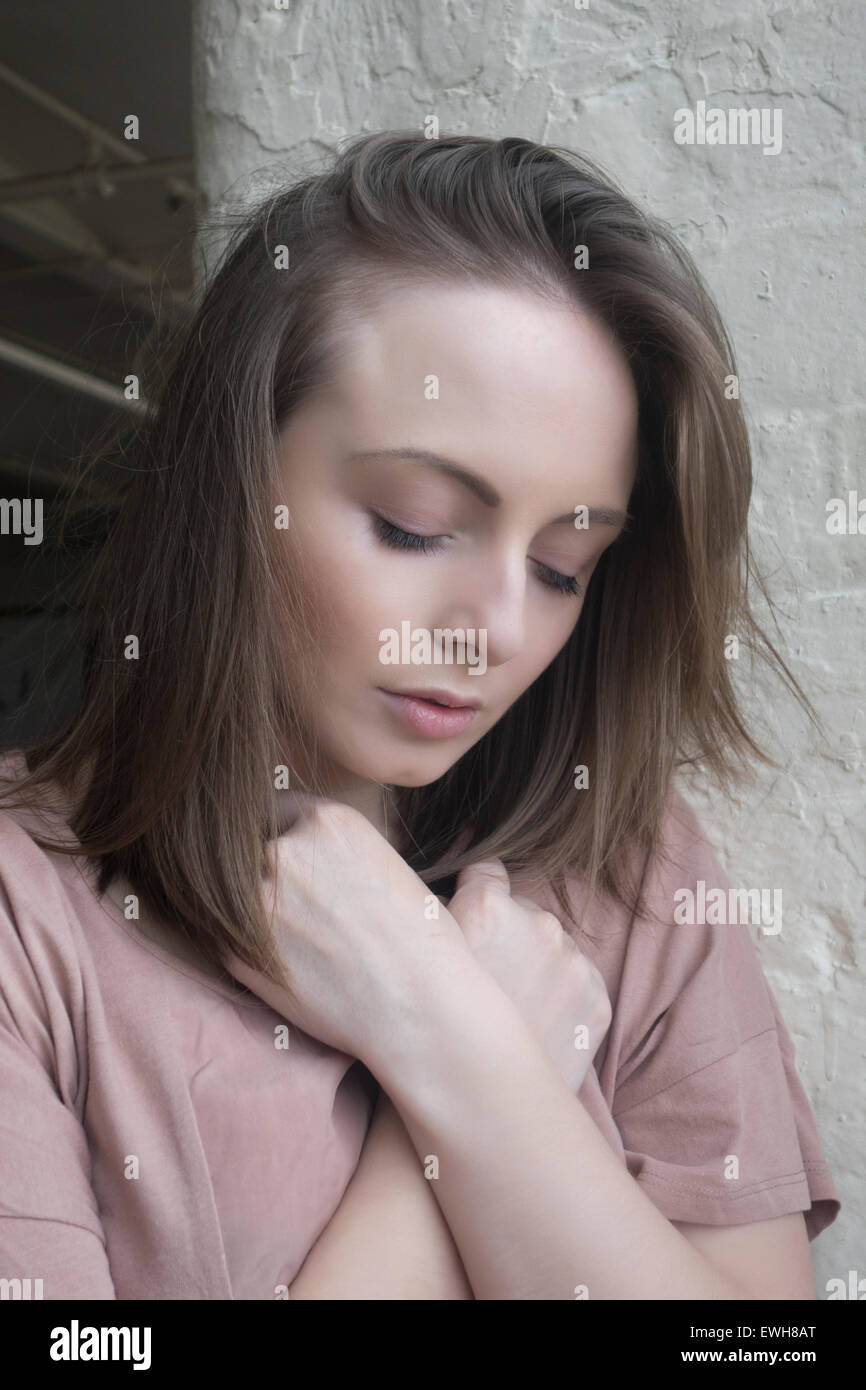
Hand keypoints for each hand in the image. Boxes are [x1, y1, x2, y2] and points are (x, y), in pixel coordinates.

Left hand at [221, 796, 471, 1069]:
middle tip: (289, 904)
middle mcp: (284, 851)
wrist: (416, 1006)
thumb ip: (337, 844)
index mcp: (326, 821)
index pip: (275, 807)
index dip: (279, 832)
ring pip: (227, 887)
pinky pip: (219, 929)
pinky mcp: (235, 947)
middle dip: (261, 868)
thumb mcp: (387, 862)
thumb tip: (319, 838)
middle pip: (248, 845)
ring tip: (285, 933)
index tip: (286, 857)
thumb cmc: (420, 940)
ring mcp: (254, 899)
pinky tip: (277, 957)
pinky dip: (236, 939)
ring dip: (245, 903)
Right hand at [442, 859, 611, 1092]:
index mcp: (487, 906)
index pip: (487, 869)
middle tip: (487, 979)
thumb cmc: (425, 1040)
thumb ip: (434, 916)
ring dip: (537, 965)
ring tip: (511, 1008)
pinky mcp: (596, 998)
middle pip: (524, 912)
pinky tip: (534, 1024)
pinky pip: (578, 980)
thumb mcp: (415, 962)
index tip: (470, 912)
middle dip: (509, 936)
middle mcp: (537, 924)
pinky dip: (561, 996)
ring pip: (553, 947)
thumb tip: (447, 892)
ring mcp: (572, 962)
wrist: (471, 1115)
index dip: (474, 891)